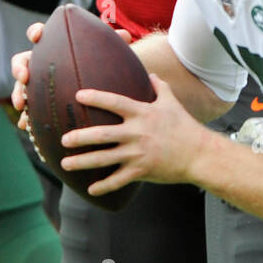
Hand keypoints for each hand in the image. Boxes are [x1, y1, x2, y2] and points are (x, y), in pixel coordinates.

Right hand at [9, 20, 133, 130]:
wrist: (100, 83)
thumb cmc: (100, 62)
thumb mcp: (106, 53)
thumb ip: (113, 43)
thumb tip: (125, 35)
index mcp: (53, 46)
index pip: (40, 34)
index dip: (36, 32)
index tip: (37, 36)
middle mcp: (41, 63)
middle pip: (23, 60)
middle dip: (19, 68)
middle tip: (23, 77)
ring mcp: (38, 83)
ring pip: (21, 86)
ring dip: (18, 93)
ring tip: (21, 105)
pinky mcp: (39, 101)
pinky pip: (28, 108)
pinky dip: (25, 116)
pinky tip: (26, 125)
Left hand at [57, 73, 209, 196]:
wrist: (199, 153)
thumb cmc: (185, 126)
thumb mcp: (172, 102)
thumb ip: (160, 87)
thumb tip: (152, 74)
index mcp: (142, 113)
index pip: (114, 102)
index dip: (96, 97)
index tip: (78, 95)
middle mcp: (136, 133)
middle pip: (102, 134)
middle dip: (80, 137)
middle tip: (63, 139)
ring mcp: (138, 153)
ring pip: (104, 159)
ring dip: (82, 162)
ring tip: (65, 164)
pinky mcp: (141, 170)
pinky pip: (118, 180)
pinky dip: (103, 185)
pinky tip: (90, 188)